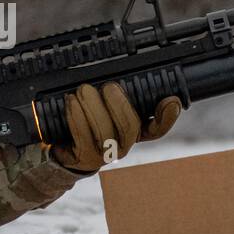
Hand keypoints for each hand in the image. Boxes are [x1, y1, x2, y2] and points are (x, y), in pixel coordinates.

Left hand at [50, 83, 182, 172]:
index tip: (170, 100)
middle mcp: (124, 144)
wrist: (63, 146)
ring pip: (105, 132)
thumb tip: (121, 76)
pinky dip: (77, 116)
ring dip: (93, 107)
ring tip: (83, 90)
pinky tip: (72, 102)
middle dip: (119, 104)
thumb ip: (117, 93)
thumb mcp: (104, 105)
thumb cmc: (88, 121)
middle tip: (108, 86)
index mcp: (135, 131)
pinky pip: (83, 136)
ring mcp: (105, 153)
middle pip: (130, 128)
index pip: (158, 128)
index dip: (167, 116)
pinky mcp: (85, 157)